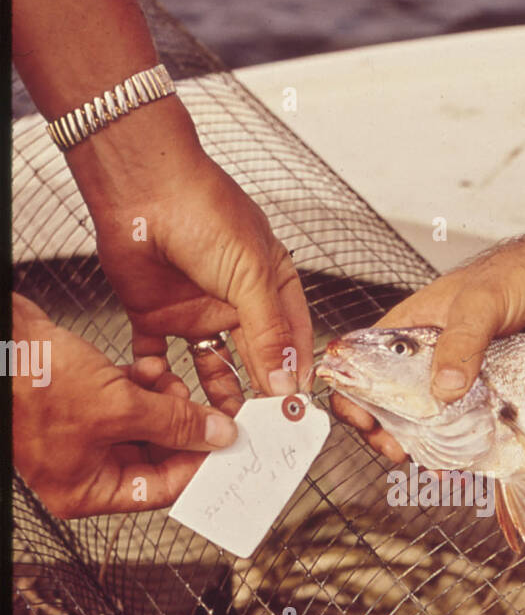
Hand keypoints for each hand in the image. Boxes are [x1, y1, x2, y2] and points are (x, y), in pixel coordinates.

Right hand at [13, 294, 237, 517]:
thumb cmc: (32, 381)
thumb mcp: (119, 407)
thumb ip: (176, 423)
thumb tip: (217, 436)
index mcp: (85, 490)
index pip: (158, 489)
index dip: (196, 466)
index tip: (226, 447)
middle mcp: (81, 466)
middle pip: (153, 455)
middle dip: (181, 428)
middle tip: (210, 411)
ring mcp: (79, 432)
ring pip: (143, 423)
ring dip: (164, 401)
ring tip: (173, 382)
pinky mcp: (79, 399)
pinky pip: (125, 399)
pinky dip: (141, 384)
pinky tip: (150, 368)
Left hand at [74, 120, 312, 413]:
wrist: (141, 187)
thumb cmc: (205, 212)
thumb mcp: (251, 277)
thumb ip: (268, 333)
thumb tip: (286, 381)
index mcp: (269, 287)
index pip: (291, 342)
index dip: (293, 376)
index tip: (292, 411)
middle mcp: (235, 302)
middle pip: (252, 360)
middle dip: (255, 393)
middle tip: (256, 426)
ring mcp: (195, 311)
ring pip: (209, 366)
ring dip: (212, 393)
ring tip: (215, 420)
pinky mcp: (155, 315)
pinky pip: (159, 357)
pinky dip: (159, 376)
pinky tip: (164, 390)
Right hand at [330, 230, 524, 460]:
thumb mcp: (484, 302)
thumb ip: (460, 342)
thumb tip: (443, 390)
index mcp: (417, 324)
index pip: (367, 361)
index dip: (356, 393)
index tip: (365, 421)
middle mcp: (435, 352)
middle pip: (394, 399)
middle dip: (390, 431)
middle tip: (400, 452)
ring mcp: (465, 374)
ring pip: (431, 418)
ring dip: (426, 445)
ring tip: (435, 464)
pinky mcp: (494, 392)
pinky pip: (469, 424)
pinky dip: (463, 445)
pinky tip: (467, 461)